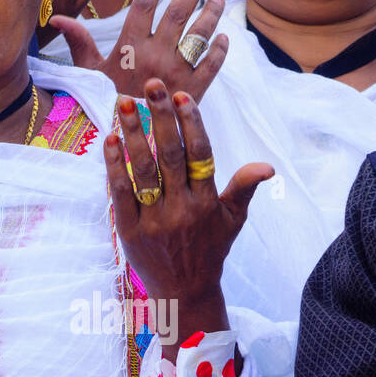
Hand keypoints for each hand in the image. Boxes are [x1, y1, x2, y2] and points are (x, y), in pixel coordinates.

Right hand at [53, 0, 228, 100]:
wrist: (123, 141)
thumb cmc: (102, 103)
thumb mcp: (87, 72)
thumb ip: (77, 40)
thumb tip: (56, 17)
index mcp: (128, 48)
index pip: (144, 5)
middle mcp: (154, 56)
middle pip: (176, 13)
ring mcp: (176, 73)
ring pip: (198, 35)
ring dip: (211, 14)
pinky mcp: (193, 91)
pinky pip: (212, 65)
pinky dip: (220, 49)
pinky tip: (224, 37)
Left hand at [104, 79, 272, 362]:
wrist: (184, 292)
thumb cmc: (210, 248)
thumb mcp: (233, 220)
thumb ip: (244, 189)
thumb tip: (267, 166)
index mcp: (208, 201)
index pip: (201, 154)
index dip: (192, 124)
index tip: (183, 96)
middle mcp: (182, 208)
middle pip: (171, 155)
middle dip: (161, 117)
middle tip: (151, 84)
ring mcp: (155, 219)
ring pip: (143, 170)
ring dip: (133, 134)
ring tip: (124, 103)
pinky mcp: (130, 230)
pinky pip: (119, 193)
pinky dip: (113, 165)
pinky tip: (109, 140)